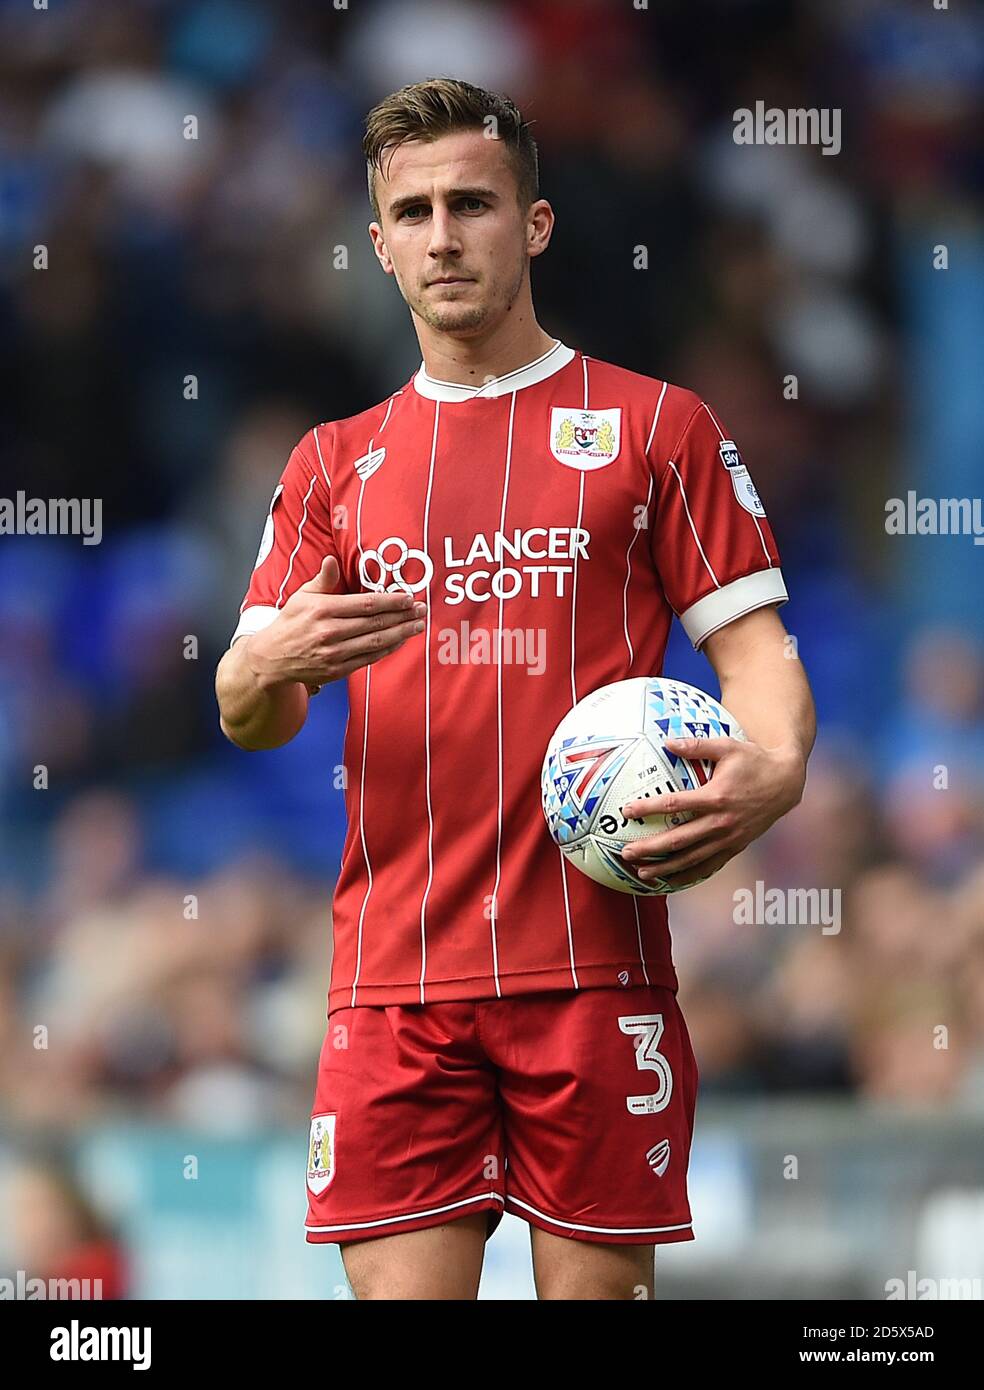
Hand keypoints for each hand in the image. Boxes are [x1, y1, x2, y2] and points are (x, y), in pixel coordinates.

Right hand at [243, 556, 426, 690]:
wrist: (272, 659)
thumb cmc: (290, 623)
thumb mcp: (302, 596)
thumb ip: (322, 580)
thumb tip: (332, 560)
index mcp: (322, 610)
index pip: (365, 604)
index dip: (391, 601)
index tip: (408, 597)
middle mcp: (329, 632)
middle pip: (375, 623)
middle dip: (402, 616)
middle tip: (422, 610)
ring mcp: (334, 653)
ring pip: (376, 642)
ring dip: (401, 634)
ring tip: (417, 625)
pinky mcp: (337, 670)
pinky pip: (369, 658)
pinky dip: (387, 649)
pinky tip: (400, 641)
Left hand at [618, 736, 805, 888]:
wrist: (786, 783)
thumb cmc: (754, 761)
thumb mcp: (728, 746)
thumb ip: (697, 746)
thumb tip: (666, 742)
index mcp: (716, 796)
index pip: (675, 805)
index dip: (649, 808)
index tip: (627, 811)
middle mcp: (721, 822)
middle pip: (679, 839)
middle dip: (650, 848)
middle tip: (625, 852)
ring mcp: (729, 838)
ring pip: (692, 858)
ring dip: (665, 867)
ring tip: (640, 873)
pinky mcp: (735, 847)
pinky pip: (708, 866)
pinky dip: (688, 875)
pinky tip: (670, 881)